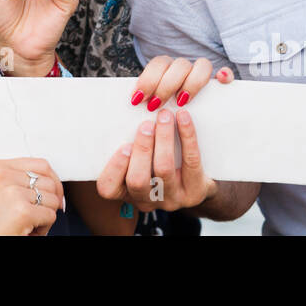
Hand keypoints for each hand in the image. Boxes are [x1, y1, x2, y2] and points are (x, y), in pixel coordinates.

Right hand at [0, 158, 63, 235]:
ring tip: (28, 224)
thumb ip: (19, 178)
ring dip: (46, 215)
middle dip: (49, 201)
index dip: (52, 181)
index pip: (40, 165)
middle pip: (49, 182)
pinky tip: (27, 231)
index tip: (53, 195)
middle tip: (38, 215)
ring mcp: (12, 192)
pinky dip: (44, 227)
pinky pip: (51, 215)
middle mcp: (2, 175)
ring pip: (52, 199)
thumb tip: (55, 181)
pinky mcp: (22, 211)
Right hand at [97, 107, 217, 213]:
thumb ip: (128, 142)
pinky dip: (187, 136)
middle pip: (137, 180)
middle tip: (146, 124)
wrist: (197, 184)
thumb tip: (125, 105)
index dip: (114, 168)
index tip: (123, 145)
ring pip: (164, 170)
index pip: (108, 188)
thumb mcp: (139, 159)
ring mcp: (171, 200)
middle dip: (141, 149)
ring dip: (163, 139)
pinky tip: (183, 118)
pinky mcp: (194, 192)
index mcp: (125, 191)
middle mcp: (146, 200)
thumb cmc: (158, 163)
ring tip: (164, 116)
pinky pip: (191, 162)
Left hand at [128, 55, 232, 110]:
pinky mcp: (221, 84)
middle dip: (165, 85)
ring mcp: (203, 74)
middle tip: (156, 105)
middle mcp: (185, 68)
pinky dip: (225, 75)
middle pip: (179, 65)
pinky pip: (227, 74)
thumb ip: (144, 101)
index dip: (148, 79)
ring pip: (202, 65)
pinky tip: (221, 80)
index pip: (158, 64)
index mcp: (167, 68)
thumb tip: (132, 104)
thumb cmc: (162, 115)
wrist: (187, 125)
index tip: (138, 100)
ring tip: (181, 102)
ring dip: (191, 83)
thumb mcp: (150, 106)